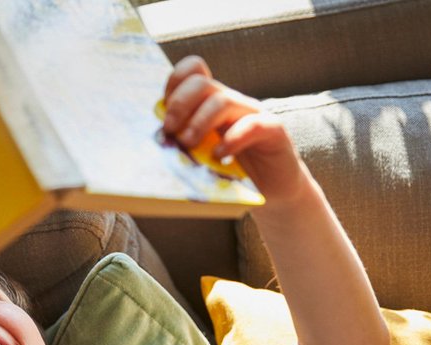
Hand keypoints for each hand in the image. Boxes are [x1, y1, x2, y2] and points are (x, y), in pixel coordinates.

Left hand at [162, 56, 314, 208]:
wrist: (275, 189)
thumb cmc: (234, 172)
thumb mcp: (203, 154)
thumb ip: (184, 142)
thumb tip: (155, 141)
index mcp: (211, 103)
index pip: (193, 71)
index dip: (174, 84)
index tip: (164, 113)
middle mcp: (231, 102)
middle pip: (201, 83)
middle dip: (179, 105)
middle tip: (170, 131)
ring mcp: (253, 113)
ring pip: (222, 101)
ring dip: (199, 123)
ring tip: (188, 145)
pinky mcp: (273, 130)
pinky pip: (252, 124)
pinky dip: (232, 139)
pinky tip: (219, 155)